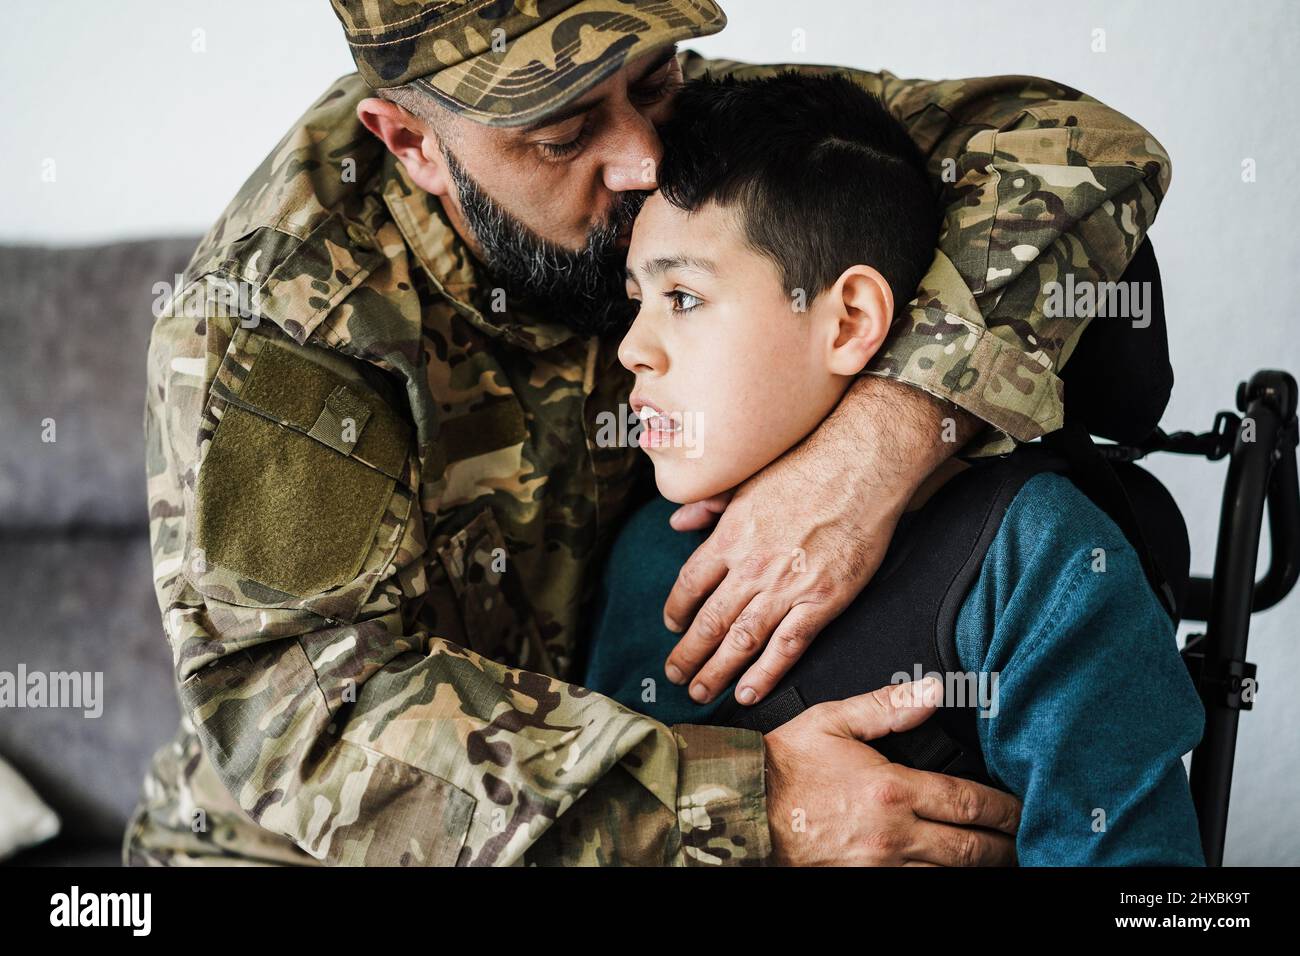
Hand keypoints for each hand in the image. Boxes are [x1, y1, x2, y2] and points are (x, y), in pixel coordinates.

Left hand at [663, 376, 977, 703]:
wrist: (860, 467)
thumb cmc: (806, 466)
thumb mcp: (746, 480)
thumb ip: (708, 506)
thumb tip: (678, 523)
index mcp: (730, 537)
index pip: (689, 585)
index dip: (676, 611)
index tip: (671, 626)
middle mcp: (752, 567)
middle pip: (708, 622)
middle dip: (687, 654)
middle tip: (675, 675)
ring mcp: (786, 588)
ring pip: (741, 641)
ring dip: (715, 672)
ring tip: (700, 692)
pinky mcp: (822, 601)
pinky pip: (786, 647)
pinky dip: (764, 675)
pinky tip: (747, 693)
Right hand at [764, 678, 1020, 865]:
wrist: (741, 808)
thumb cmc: (783, 765)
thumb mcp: (832, 721)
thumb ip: (888, 705)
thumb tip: (934, 690)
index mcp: (891, 790)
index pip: (968, 802)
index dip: (1004, 808)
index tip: (1022, 808)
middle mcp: (892, 835)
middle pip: (970, 849)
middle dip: (1004, 845)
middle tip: (1026, 839)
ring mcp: (878, 867)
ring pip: (947, 873)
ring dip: (977, 865)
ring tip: (997, 856)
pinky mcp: (861, 882)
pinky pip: (914, 885)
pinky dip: (938, 876)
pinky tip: (948, 868)